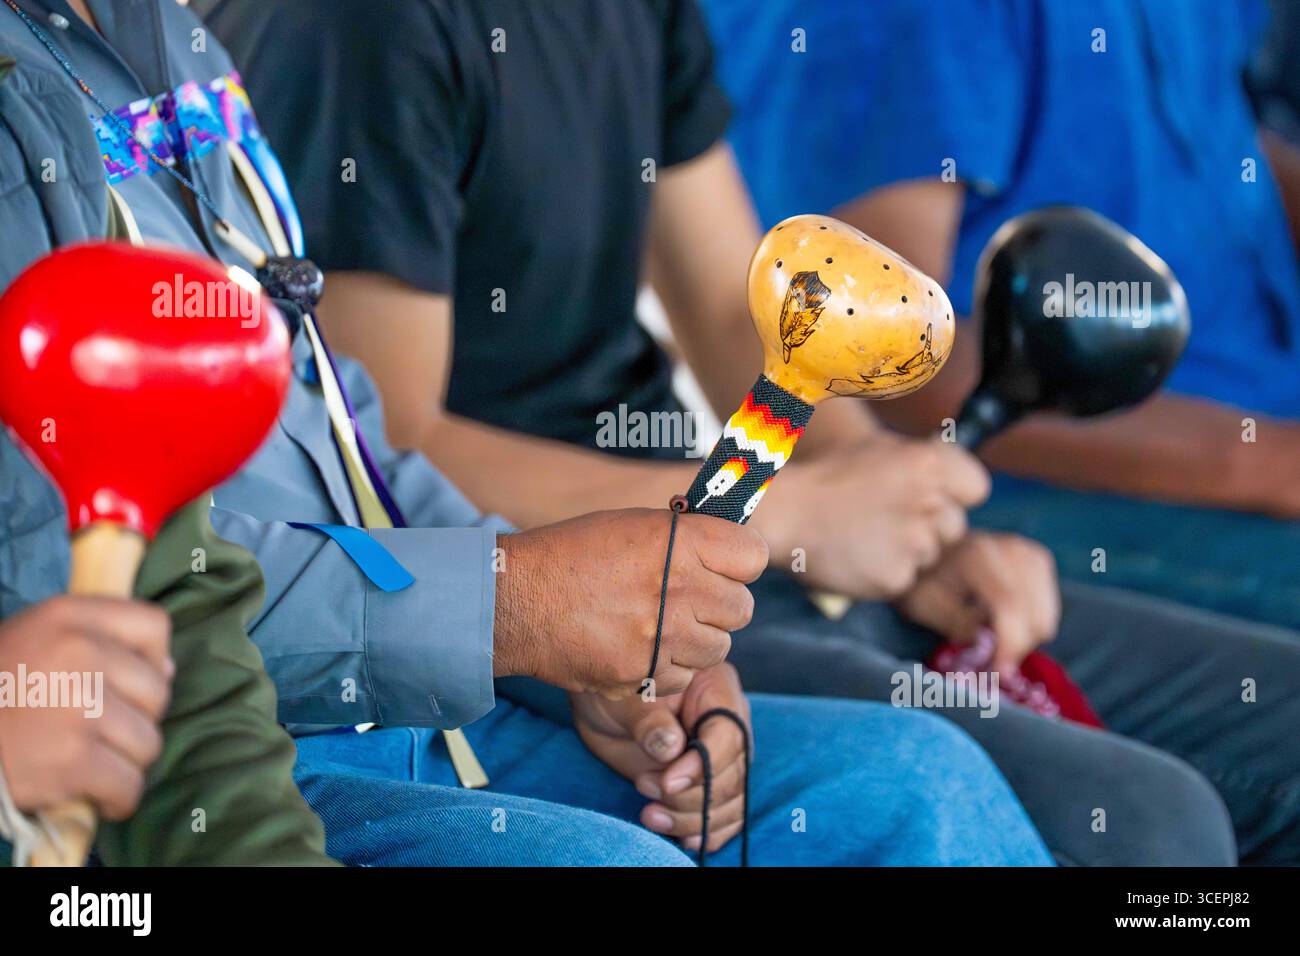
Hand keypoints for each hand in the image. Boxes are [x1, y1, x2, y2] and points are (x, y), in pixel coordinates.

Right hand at [0, 596, 172, 819]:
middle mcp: (80, 653)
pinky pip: (128, 785)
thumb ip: (99, 638)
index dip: (150, 659)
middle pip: (157, 692)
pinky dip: (117, 798)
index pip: (154, 626)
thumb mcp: (37, 636)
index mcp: (70, 616)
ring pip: (148, 742)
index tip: (128, 684)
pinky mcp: (73, 759)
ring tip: (93, 761)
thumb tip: (167, 669)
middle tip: (100, 730)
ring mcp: (79, 707)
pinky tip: (97, 794)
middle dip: (135, 718)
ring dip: (125, 760)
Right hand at [493, 509, 766, 698]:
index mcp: (679, 542)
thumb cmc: (571, 554)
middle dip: (720, 606)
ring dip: (697, 641)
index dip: (737, 563)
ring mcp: (664, 637)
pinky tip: (641, 650)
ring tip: (662, 627)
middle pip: (742, 608)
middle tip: (689, 602)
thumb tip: (724, 547)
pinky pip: (684, 678)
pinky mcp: (645, 675)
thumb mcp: (631, 525)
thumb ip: (683, 537)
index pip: (752, 556)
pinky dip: (669, 669)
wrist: (516, 601)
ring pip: (719, 648)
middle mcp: (679, 588)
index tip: (721, 566)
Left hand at [572, 662, 751, 853]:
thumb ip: (649, 721)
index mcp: (715, 689)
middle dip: (692, 796)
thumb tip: (672, 749)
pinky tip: (684, 839)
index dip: (702, 766)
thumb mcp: (626, 698)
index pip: (728, 735)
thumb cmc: (616, 690)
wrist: (604, 706)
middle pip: (733, 774)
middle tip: (647, 787)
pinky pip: (725, 813)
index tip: (666, 782)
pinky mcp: (709, 782)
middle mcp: (728, 725)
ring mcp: (723, 756)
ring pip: (731, 800)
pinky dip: (708, 831)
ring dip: (694, 819)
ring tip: (651, 816)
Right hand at [754, 432, 989, 598]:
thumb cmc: (831, 478)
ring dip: (909, 551)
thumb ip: (930, 465)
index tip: (931, 496)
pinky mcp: (895, 579)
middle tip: (884, 517)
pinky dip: (886, 572)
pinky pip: (906, 580)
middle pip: (954, 526)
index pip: (976, 487)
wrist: (784, 512)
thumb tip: (967, 483)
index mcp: (928, 463)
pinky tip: (859, 556)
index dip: (955, 495)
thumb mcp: (884, 450)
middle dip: (929, 526)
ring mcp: (913, 544)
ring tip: (866, 535)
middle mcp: (928, 503)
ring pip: (932, 555)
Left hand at [895, 531, 1060, 672]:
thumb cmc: (921, 581)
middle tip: (990, 661)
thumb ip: (956, 624)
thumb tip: (988, 645)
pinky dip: (1031, 625)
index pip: (1010, 605)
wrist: (928, 551)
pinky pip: (1049, 609)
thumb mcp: (924, 604)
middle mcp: (1011, 549)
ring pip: (1046, 616)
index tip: (999, 673)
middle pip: (1035, 615)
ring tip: (992, 638)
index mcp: (977, 555)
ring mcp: (1028, 552)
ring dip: (1025, 638)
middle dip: (1016, 646)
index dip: (1010, 644)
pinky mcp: (1038, 561)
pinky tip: (1004, 623)